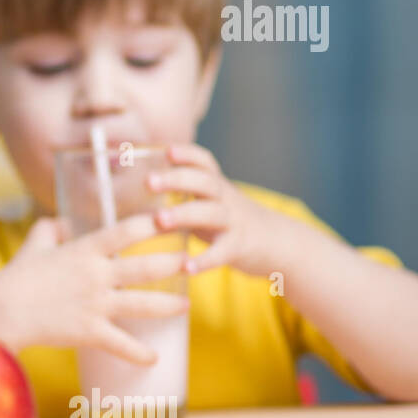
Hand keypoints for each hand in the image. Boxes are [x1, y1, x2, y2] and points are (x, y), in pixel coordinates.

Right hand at [0, 213, 188, 365]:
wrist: (3, 311)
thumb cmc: (16, 277)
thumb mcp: (33, 245)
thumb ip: (50, 229)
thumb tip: (63, 221)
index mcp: (84, 251)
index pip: (125, 231)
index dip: (150, 223)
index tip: (169, 218)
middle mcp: (96, 275)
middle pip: (145, 267)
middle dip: (172, 264)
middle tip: (192, 262)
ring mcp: (96, 305)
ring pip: (142, 304)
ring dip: (168, 305)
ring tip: (186, 305)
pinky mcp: (90, 332)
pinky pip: (122, 344)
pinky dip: (139, 354)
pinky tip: (154, 358)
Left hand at [146, 144, 286, 276]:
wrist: (276, 242)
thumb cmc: (228, 219)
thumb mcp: (210, 199)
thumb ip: (183, 192)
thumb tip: (141, 184)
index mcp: (215, 185)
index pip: (204, 162)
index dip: (187, 154)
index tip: (167, 150)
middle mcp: (225, 199)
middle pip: (205, 182)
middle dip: (177, 179)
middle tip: (148, 181)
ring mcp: (234, 222)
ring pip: (212, 213)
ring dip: (185, 214)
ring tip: (160, 219)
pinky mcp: (239, 248)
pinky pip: (221, 253)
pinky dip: (204, 260)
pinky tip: (186, 267)